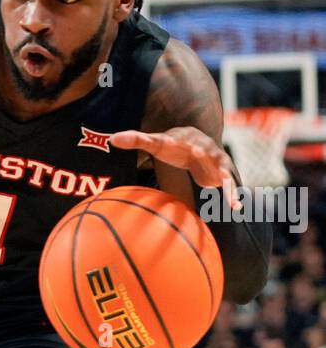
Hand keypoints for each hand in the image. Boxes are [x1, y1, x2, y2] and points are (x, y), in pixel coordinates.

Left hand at [110, 126, 240, 207]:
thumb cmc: (173, 144)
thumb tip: (112, 139)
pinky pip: (230, 185)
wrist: (197, 143)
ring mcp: (217, 161)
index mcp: (188, 140)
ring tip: (234, 200)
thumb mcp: (156, 142)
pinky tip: (236, 208)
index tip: (194, 150)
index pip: (187, 142)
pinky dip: (233, 195)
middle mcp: (206, 148)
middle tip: (220, 173)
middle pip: (212, 156)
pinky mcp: (223, 174)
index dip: (191, 146)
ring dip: (230, 185)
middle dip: (217, 163)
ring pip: (225, 173)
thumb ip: (136, 139)